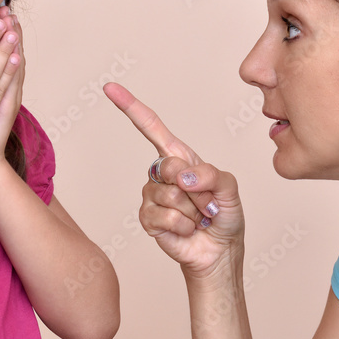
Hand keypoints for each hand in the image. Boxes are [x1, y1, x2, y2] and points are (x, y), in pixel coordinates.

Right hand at [103, 82, 244, 278]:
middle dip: (195, 188)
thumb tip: (181, 177)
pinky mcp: (148, 219)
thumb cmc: (224, 215)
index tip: (110, 88)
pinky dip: (184, 226)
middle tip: (207, 202)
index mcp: (179, 156)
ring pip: (170, 196)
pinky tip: (188, 229)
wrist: (220, 250)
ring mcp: (152, 196)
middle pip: (167, 167)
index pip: (151, 127)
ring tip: (199, 217)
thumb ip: (211, 175)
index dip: (131, 107)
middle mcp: (162, 173)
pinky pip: (163, 217)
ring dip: (193, 211)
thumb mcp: (229, 188)